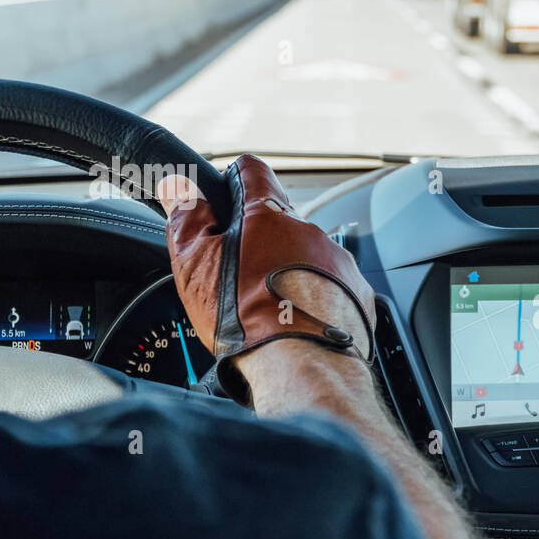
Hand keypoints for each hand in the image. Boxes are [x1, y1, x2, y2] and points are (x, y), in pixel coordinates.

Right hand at [155, 155, 376, 399]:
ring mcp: (339, 262)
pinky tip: (300, 319)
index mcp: (268, 216)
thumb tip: (180, 189)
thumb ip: (187, 219)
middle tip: (242, 275)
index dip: (236, 179)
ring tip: (272, 305)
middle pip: (282, 222)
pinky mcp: (358, 293)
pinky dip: (318, 298)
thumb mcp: (195, 265)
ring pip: (309, 256)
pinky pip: (334, 286)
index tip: (229, 192)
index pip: (253, 172)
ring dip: (291, 272)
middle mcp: (311, 231)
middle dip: (262, 242)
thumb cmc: (248, 319)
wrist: (302, 366)